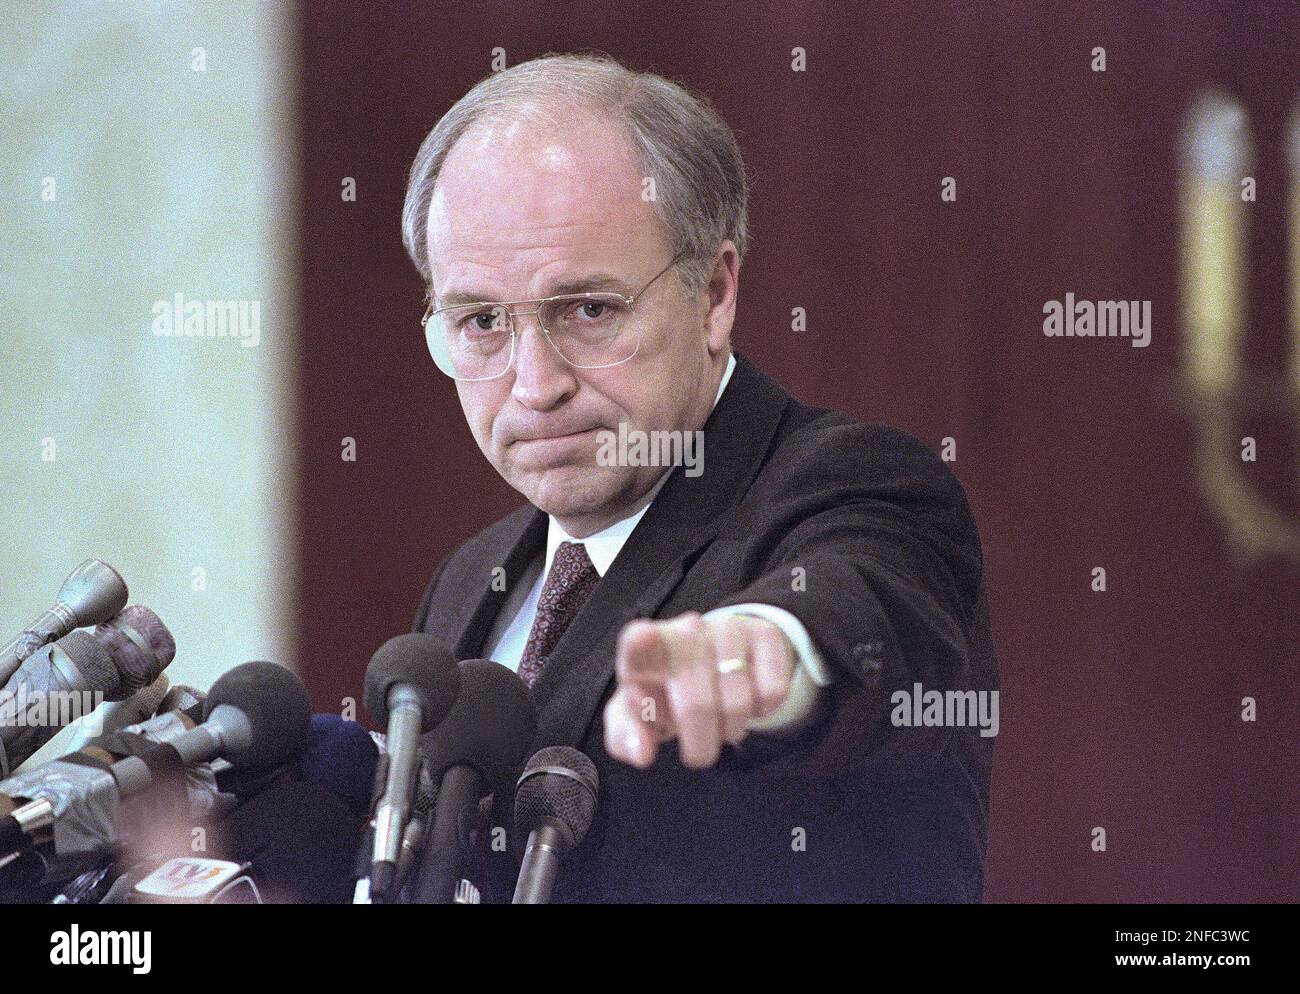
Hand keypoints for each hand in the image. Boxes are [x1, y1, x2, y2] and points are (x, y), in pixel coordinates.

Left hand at [603, 611, 796, 768]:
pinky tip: (747, 700)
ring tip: (721, 724)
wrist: (715, 658)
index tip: (642, 638)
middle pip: (695, 703)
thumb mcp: (638, 717)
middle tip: (699, 754)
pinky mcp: (765, 634)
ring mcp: (727, 629)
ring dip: (730, 731)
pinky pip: (772, 692)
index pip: (637, 643)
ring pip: (737, 704)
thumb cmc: (667, 694)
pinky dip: (762, 711)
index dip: (641, 644)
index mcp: (643, 650)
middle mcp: (685, 631)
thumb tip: (642, 754)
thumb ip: (627, 738)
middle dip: (699, 744)